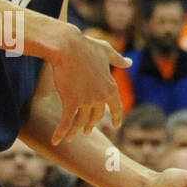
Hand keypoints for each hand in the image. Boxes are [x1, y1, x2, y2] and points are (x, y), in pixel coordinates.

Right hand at [50, 27, 131, 143]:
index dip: (117, 117)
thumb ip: (118, 60)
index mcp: (111, 87)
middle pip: (97, 117)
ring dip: (76, 131)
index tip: (117, 125)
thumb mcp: (106, 52)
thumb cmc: (86, 46)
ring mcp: (86, 101)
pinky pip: (66, 122)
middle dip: (91, 125)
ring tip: (72, 137)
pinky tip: (56, 140)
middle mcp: (100, 97)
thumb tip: (130, 62)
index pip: (116, 107)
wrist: (67, 46)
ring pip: (81, 121)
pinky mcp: (71, 102)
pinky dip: (61, 133)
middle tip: (87, 130)